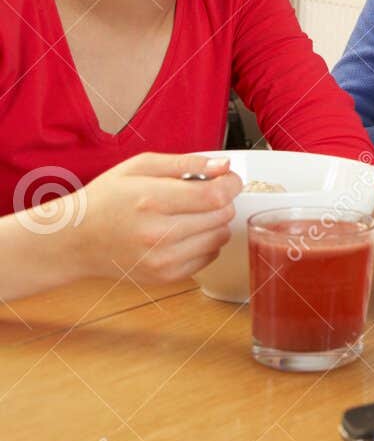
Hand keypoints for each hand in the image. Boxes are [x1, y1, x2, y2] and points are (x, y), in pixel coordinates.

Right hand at [67, 153, 242, 285]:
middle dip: (220, 201)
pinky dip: (205, 242)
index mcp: (151, 200)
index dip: (230, 184)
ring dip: (214, 222)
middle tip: (202, 194)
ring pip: (220, 236)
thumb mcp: (139, 167)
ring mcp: (162, 259)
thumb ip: (186, 163)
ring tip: (189, 213)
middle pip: (221, 216)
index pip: (215, 196)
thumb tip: (224, 165)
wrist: (76, 240)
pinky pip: (209, 256)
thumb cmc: (106, 199)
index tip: (227, 179)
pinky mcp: (166, 277)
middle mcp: (157, 234)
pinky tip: (183, 233)